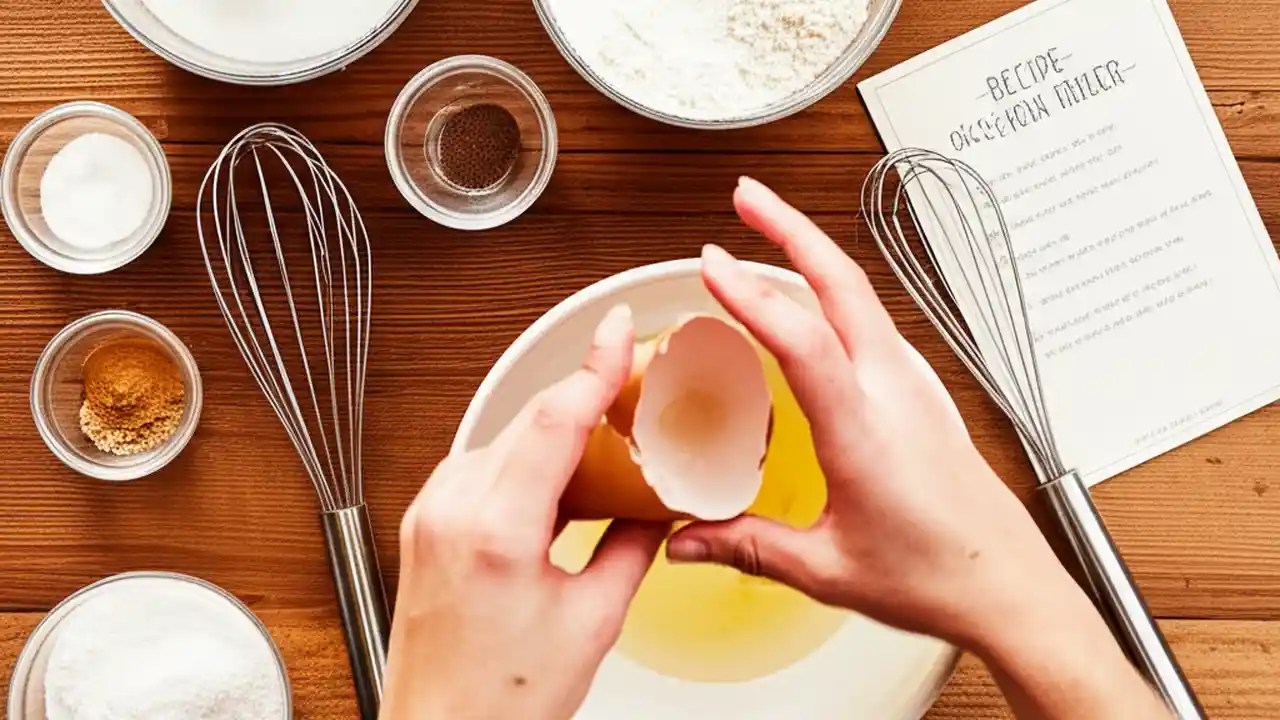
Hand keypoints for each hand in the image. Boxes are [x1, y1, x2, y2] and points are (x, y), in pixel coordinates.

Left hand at [382, 305, 668, 719]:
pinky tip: (556, 480)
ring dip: (552, 431)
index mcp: (496, 531)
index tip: (616, 329)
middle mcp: (451, 510)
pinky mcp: (424, 526)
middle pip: (528, 422)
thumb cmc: (501, 703)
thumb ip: (631, 550)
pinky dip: (524, 460)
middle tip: (630, 385)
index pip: (552, 421)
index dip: (593, 366)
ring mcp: (429, 515)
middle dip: (582, 397)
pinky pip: (481, 466)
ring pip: (503, 439)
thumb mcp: (592, 623)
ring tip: (603, 437)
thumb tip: (656, 510)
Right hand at [666, 177, 1053, 646]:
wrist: (1013, 587)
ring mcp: (915, 387)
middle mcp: (895, 394)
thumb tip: (685, 540)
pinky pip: (873, 323)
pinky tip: (812, 302)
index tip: (711, 261)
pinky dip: (834, 293)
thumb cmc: (939, 578)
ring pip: (861, 297)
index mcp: (865, 433)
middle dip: (791, 228)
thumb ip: (747, 547)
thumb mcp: (827, 569)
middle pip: (844, 285)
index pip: (805, 343)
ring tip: (766, 233)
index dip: (753, 295)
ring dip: (814, 255)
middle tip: (744, 196)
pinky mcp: (923, 393)